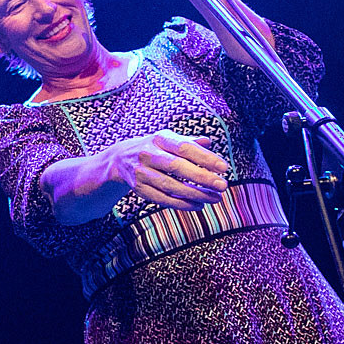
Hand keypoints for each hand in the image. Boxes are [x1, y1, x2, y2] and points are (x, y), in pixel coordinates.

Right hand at [104, 129, 228, 210]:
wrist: (119, 160)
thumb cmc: (154, 148)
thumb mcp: (168, 140)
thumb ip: (189, 142)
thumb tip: (209, 141)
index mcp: (160, 139)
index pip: (184, 147)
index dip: (204, 157)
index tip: (224, 168)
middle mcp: (148, 154)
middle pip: (177, 167)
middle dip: (202, 177)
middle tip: (223, 185)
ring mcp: (142, 173)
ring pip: (170, 186)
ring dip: (195, 194)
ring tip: (215, 198)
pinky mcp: (139, 189)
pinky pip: (162, 199)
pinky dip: (182, 204)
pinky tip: (198, 205)